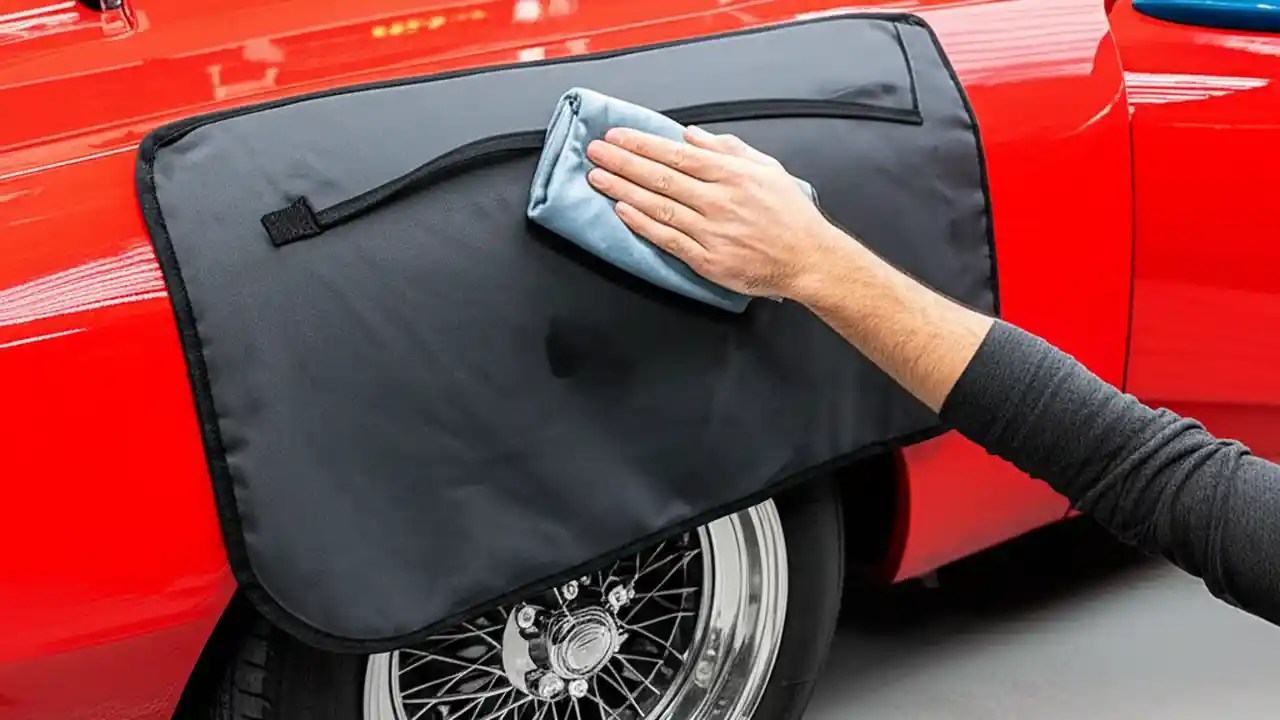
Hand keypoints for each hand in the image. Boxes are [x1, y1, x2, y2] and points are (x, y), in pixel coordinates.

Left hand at [585, 126, 847, 299]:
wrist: (809, 259)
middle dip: (624, 162)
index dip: (643, 144)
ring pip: (660, 206)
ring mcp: (712, 232)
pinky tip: (623, 211)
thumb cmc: (790, 215)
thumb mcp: (767, 169)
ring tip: (598, 177)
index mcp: (733, 175)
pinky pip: (668, 239)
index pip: (677, 155)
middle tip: (596, 151)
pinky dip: (643, 225)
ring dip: (625, 190)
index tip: (617, 136)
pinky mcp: (708, 260)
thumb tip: (692, 136)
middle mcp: (720, 201)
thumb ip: (729, 149)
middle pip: (662, 177)